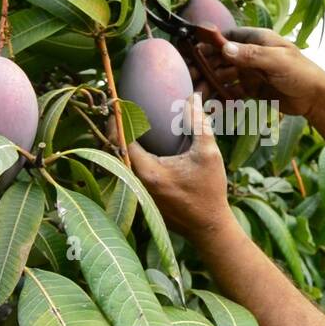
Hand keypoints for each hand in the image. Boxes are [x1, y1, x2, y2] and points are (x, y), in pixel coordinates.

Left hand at [128, 94, 232, 243]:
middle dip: (114, 129)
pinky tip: (138, 147)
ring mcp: (136, 194)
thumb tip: (192, 97)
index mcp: (148, 171)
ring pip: (118, 163)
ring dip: (120, 144)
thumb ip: (199, 124)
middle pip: (114, 151)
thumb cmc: (210, 191)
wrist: (209, 228)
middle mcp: (136, 183)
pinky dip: (128, 157)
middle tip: (119, 111)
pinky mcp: (141, 199)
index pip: (121, 140)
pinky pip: (127, 173)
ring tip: (126, 125)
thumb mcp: (208, 154)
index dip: (117, 119)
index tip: (118, 103)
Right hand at [193, 27, 324, 116]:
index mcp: (257, 40)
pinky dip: (222, 95)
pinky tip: (211, 102)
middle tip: (188, 76)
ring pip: (225, 75)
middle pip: (221, 58)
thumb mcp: (277, 61)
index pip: (227, 37)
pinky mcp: (252, 88)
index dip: (209, 43)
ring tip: (196, 93)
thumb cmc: (301, 73)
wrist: (315, 99)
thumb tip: (225, 48)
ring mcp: (251, 71)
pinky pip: (232, 90)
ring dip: (210, 83)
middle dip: (205, 66)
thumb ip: (251, 55)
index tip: (191, 51)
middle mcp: (251, 53)